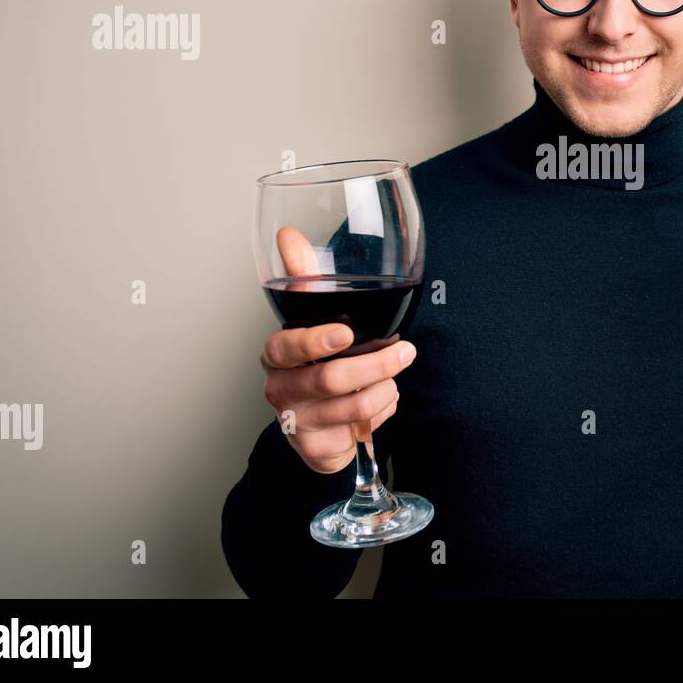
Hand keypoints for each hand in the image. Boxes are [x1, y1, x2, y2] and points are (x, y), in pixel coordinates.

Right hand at [259, 226, 415, 474]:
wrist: (316, 426)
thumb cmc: (316, 364)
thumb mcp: (311, 320)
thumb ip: (303, 278)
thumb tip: (288, 235)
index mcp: (277, 354)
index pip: (286, 347)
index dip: (315, 341)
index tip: (345, 334)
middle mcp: (280, 388)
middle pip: (330, 379)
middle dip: (376, 364)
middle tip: (405, 352)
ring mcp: (296, 420)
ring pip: (352, 406)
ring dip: (384, 388)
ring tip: (394, 378)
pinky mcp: (315, 447)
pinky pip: (360, 428)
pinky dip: (382, 410)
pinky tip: (382, 401)